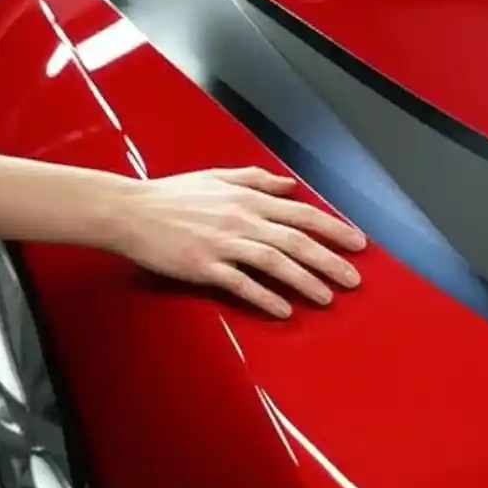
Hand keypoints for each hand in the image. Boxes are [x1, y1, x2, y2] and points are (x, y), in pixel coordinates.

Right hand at [108, 167, 366, 318]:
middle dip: (330, 260)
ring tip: (327, 298)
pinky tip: (284, 310)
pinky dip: (265, 296)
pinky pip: (241, 283)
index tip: (357, 243)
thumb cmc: (171, 195)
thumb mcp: (217, 177)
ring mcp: (223, 243)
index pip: (301, 212)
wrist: (129, 211)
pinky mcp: (203, 266)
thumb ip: (256, 180)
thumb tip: (289, 185)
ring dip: (305, 281)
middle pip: (296, 239)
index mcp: (247, 197)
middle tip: (353, 278)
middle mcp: (241, 218)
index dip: (333, 228)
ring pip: (275, 261)